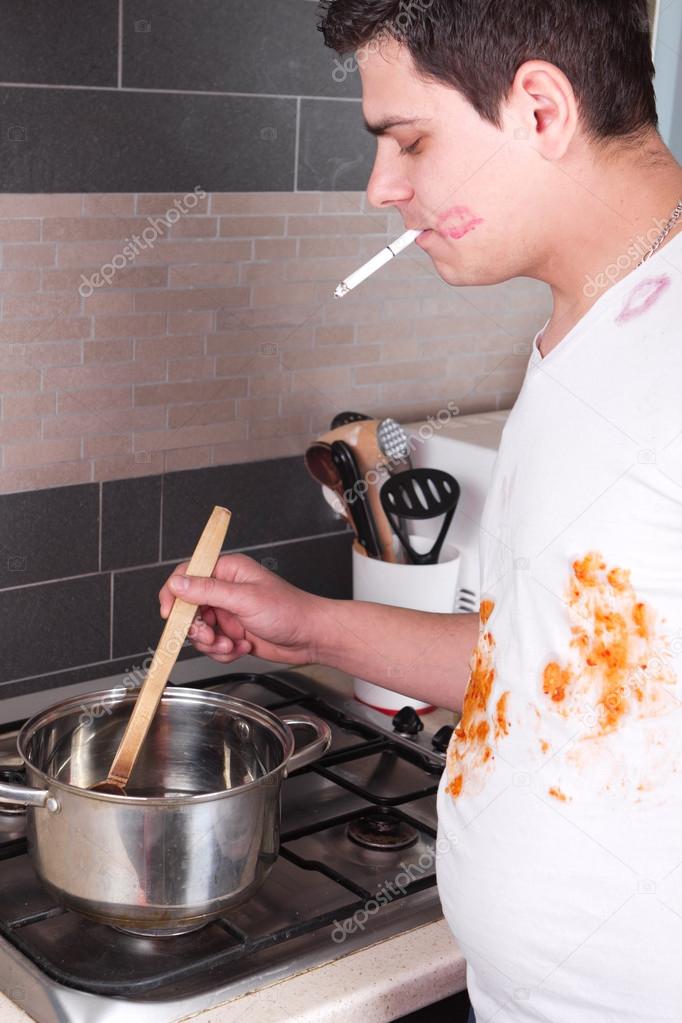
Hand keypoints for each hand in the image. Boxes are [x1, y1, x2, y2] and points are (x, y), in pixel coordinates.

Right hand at [158, 553, 319, 665]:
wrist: (310, 637)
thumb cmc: (289, 611)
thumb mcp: (245, 599)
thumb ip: (209, 591)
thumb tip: (178, 583)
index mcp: (227, 570)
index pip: (187, 574)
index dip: (174, 594)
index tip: (170, 614)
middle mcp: (225, 589)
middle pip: (188, 607)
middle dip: (196, 627)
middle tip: (210, 635)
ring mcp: (228, 612)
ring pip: (199, 630)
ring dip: (212, 642)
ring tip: (232, 643)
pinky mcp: (232, 631)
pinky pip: (212, 644)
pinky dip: (223, 651)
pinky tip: (242, 647)